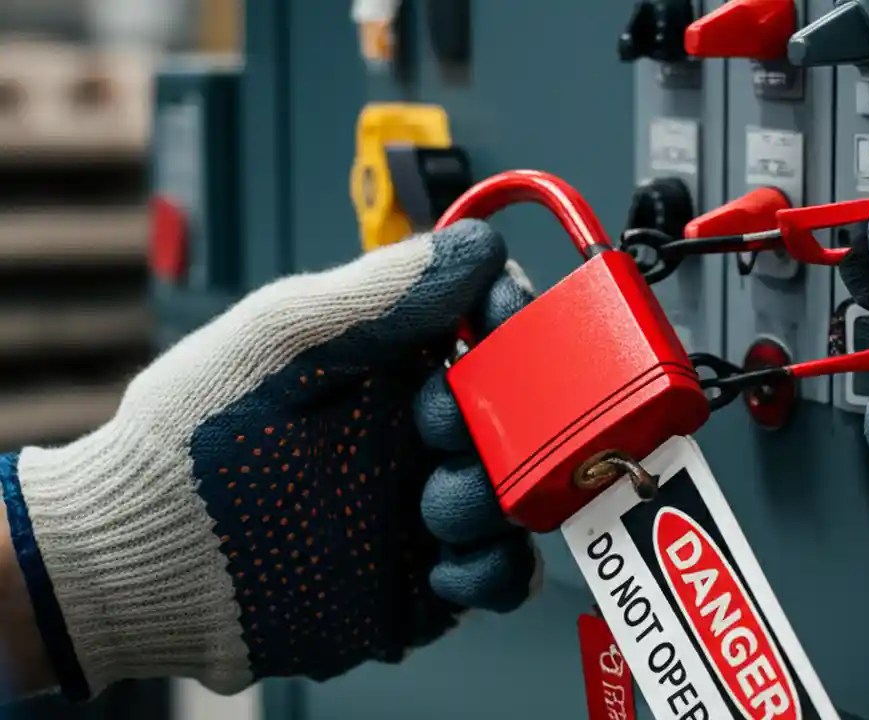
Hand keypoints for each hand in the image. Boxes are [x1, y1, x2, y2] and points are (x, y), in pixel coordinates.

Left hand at [0, 220, 537, 698]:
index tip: (500, 334)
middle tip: (440, 429)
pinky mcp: (423, 583)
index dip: (512, 329)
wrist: (144, 553)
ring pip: (521, 498)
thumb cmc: (195, 432)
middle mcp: (420, 434)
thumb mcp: (283, 338)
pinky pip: (499, 576)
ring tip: (434, 508)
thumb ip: (379, 292)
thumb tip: (476, 246)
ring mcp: (425, 508)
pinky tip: (446, 565)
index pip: (494, 332)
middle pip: (524, 417)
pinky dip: (494, 570)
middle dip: (508, 422)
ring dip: (498, 499)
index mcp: (396, 365)